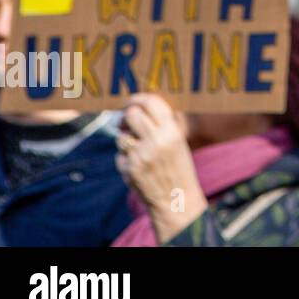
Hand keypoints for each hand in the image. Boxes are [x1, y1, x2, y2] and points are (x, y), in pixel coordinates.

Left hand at [115, 93, 207, 243]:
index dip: (139, 99)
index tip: (134, 101)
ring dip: (126, 139)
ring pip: (122, 136)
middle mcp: (156, 141)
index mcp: (172, 132)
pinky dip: (126, 159)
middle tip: (128, 119)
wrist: (177, 200)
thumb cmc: (179, 167)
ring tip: (138, 149)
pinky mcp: (129, 169)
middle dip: (127, 116)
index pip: (151, 103)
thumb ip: (163, 125)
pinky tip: (139, 167)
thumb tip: (141, 106)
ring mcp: (141, 156)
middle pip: (131, 114)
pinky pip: (120, 155)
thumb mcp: (178, 142)